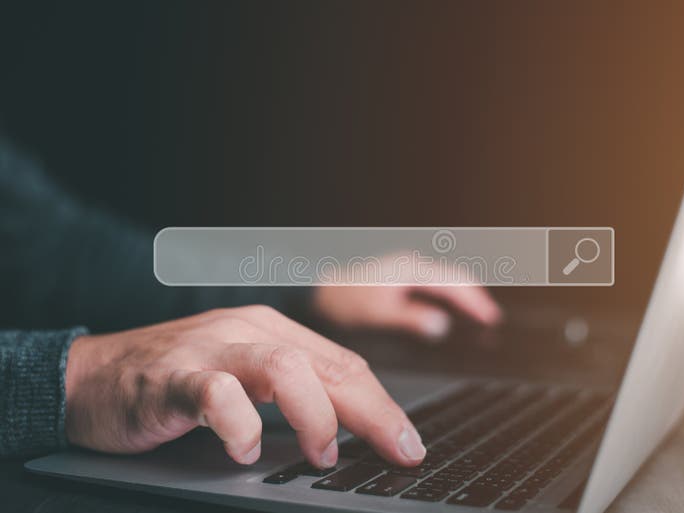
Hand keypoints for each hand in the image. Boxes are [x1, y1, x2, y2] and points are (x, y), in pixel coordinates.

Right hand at [65, 306, 425, 467]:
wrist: (88, 375)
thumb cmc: (171, 381)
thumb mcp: (242, 380)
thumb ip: (289, 396)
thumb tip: (345, 433)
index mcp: (271, 332)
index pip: (343, 365)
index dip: (382, 405)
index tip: (408, 442)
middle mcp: (248, 332)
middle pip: (327, 366)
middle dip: (373, 412)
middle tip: (400, 449)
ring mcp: (212, 350)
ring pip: (284, 367)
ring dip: (314, 415)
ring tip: (320, 453)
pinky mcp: (173, 376)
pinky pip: (217, 393)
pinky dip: (239, 424)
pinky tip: (243, 450)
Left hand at [313, 286, 501, 339]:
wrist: (318, 293)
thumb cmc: (343, 300)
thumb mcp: (377, 314)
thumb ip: (410, 319)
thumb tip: (440, 325)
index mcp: (409, 270)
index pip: (454, 282)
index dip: (475, 301)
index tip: (490, 318)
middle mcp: (409, 267)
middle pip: (453, 279)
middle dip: (473, 298)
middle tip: (490, 320)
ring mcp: (404, 271)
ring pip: (443, 281)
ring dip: (460, 297)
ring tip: (475, 317)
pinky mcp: (397, 279)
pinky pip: (431, 286)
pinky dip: (445, 298)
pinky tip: (445, 313)